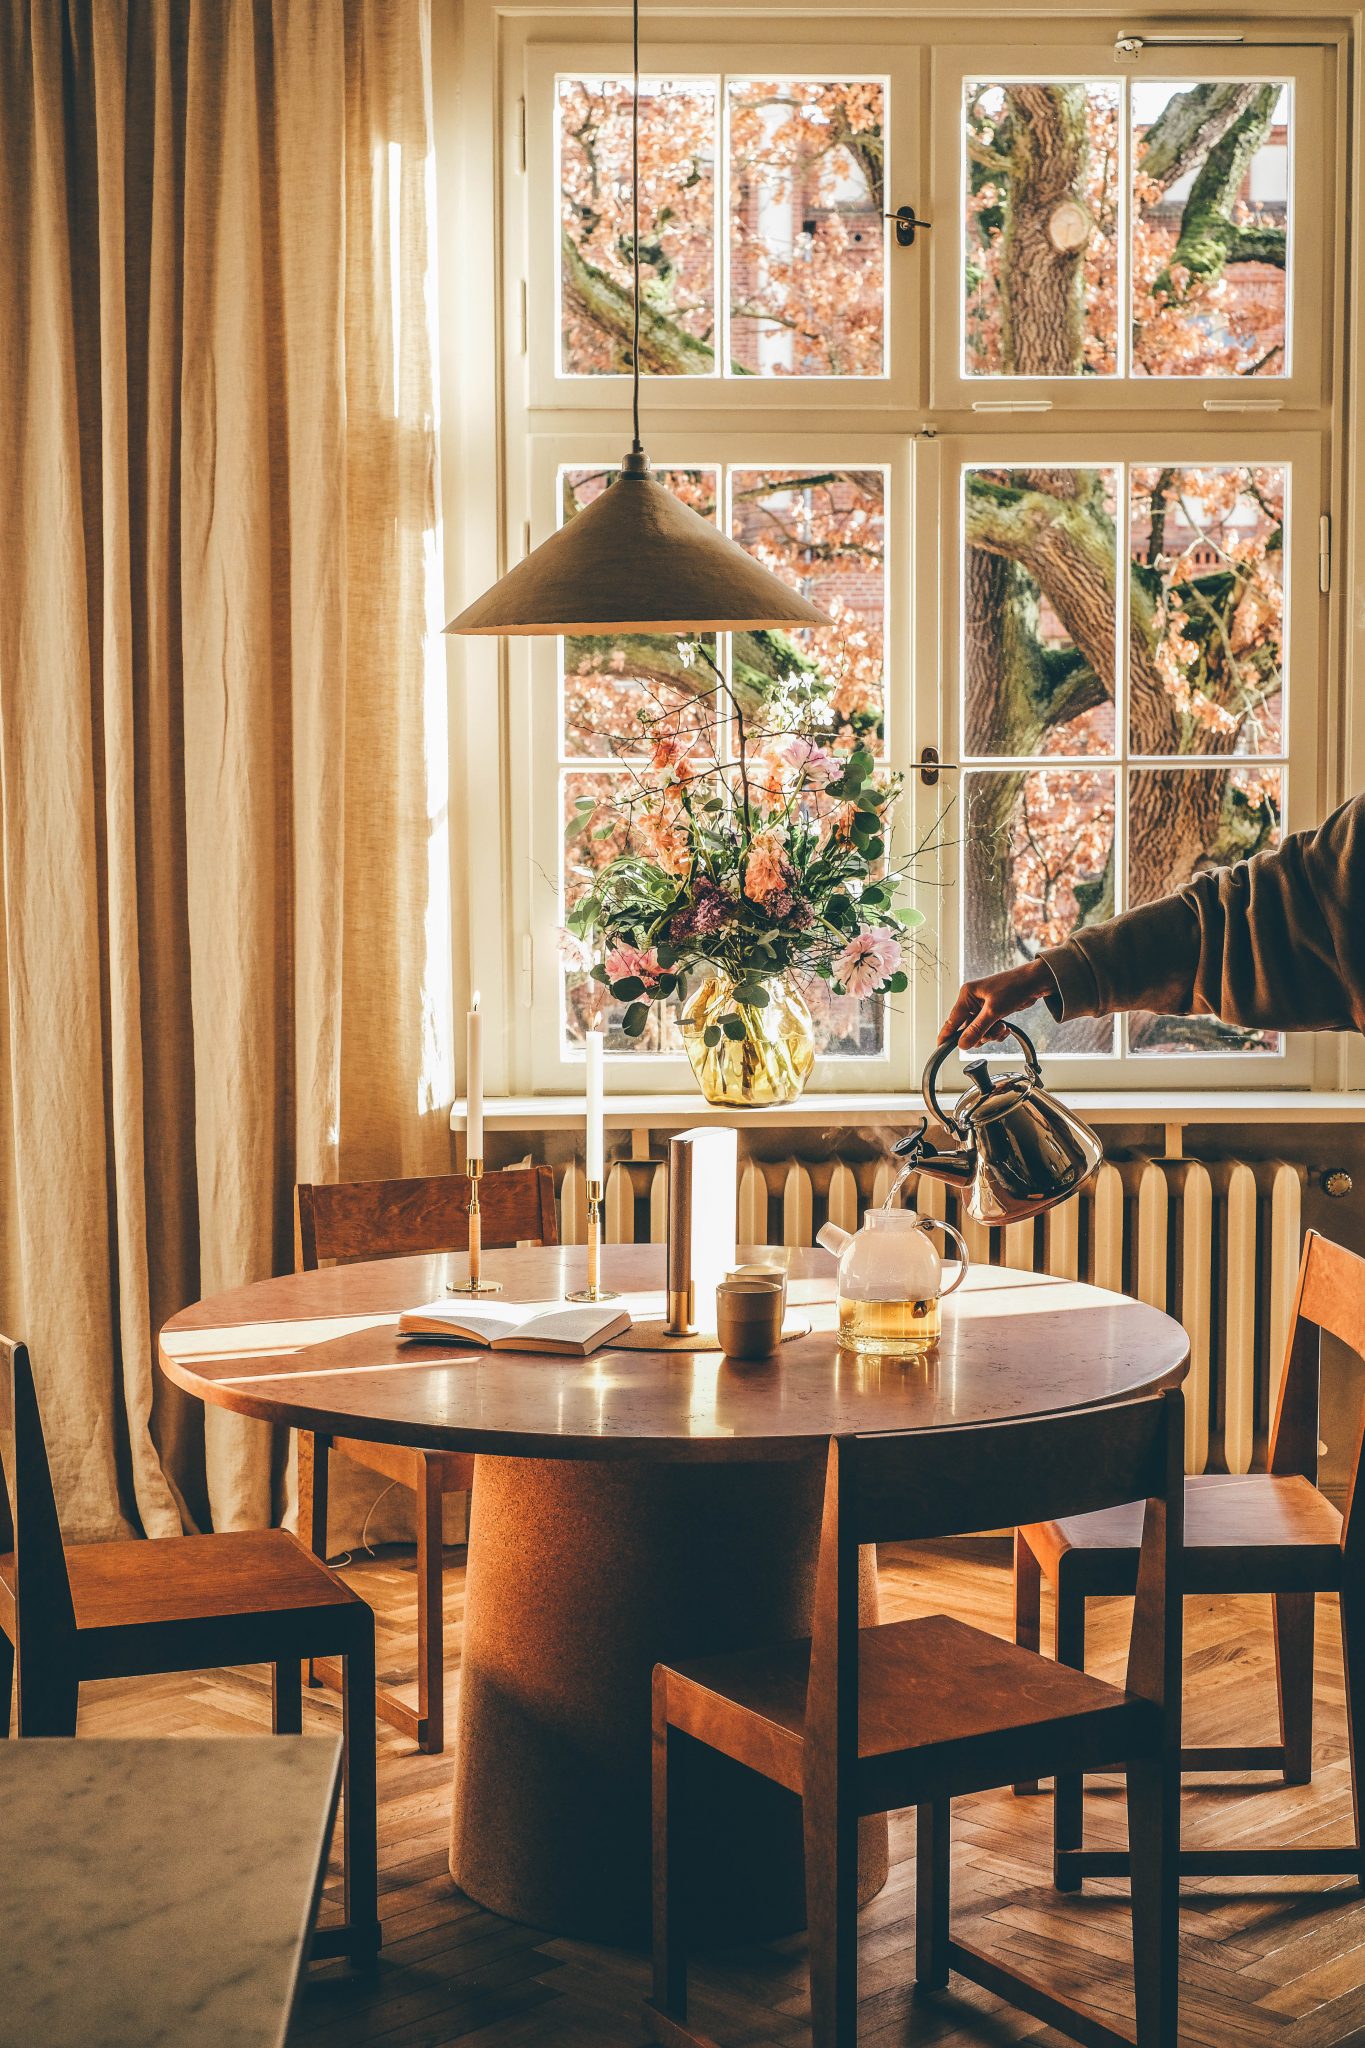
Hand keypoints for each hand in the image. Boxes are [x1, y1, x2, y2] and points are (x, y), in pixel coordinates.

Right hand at [938, 960, 1054, 1050]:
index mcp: (967, 995)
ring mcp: (983, 1007)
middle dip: (981, 1034)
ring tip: (1002, 1027)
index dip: (946, 1035)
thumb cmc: (1013, 987)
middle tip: (992, 1032)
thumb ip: (977, 1029)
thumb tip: (963, 1044)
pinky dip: (997, 1032)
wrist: (1035, 982)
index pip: (952, 1020)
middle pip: (967, 1029)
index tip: (940, 1047)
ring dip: (991, 1034)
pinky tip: (1005, 1027)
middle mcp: (972, 1000)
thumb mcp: (994, 1011)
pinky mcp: (993, 1011)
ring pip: (979, 1031)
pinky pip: (989, 1029)